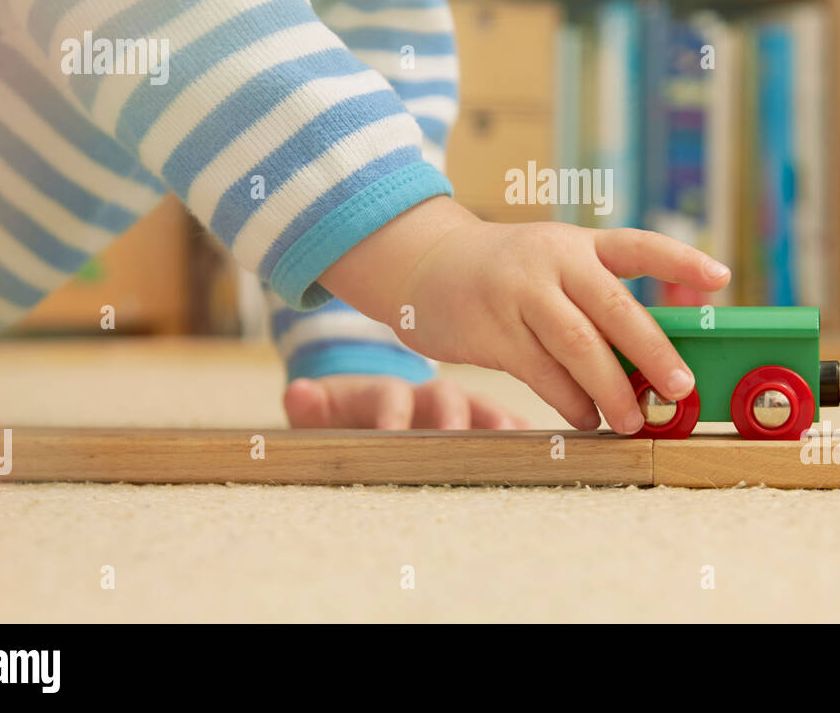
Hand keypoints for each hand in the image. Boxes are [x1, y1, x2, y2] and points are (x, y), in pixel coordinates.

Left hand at [283, 374, 528, 429]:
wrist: (369, 412)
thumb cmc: (344, 420)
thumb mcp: (323, 414)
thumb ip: (310, 407)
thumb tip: (297, 392)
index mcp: (386, 393)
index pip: (390, 394)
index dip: (391, 413)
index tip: (391, 434)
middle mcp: (426, 396)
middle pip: (445, 398)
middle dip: (453, 421)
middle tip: (459, 441)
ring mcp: (459, 408)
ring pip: (482, 410)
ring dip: (497, 425)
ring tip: (513, 442)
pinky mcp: (482, 423)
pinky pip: (506, 425)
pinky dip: (521, 434)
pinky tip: (542, 448)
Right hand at [319, 197, 730, 434]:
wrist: (425, 264)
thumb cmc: (505, 273)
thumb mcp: (553, 262)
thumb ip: (598, 295)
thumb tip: (655, 353)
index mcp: (578, 243)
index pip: (638, 246)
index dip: (681, 262)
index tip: (721, 278)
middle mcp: (553, 261)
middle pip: (615, 308)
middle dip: (654, 352)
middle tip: (680, 387)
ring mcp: (520, 294)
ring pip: (579, 347)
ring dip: (612, 390)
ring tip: (631, 420)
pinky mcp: (492, 330)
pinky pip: (541, 373)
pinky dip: (569, 400)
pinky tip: (584, 415)